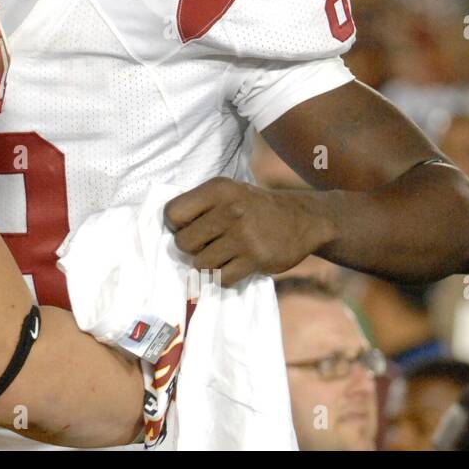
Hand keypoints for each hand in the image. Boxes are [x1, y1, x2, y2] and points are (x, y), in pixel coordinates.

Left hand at [162, 177, 336, 285]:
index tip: (189, 227)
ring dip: (208, 264)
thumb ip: (197, 205)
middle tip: (208, 243)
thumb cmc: (252, 207)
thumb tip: (166, 229)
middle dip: (192, 248)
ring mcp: (244, 236)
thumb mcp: (227, 192)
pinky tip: (235, 265)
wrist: (301, 219)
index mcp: (218, 190)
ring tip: (223, 254)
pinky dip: (224, 276)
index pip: (172, 213)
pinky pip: (221, 279)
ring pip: (201, 264)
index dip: (176, 226)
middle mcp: (230, 210)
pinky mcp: (256, 259)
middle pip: (183, 243)